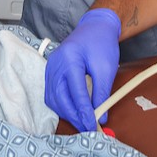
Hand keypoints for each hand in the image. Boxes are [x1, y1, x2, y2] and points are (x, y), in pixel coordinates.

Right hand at [44, 9, 120, 132]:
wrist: (94, 28)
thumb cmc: (101, 44)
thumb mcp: (106, 68)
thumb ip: (102, 93)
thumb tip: (100, 118)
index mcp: (69, 59)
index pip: (75, 92)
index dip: (84, 111)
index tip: (93, 126)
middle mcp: (55, 64)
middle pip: (60, 98)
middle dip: (74, 116)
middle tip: (88, 128)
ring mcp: (50, 68)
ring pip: (53, 99)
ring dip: (67, 113)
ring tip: (82, 122)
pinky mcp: (50, 73)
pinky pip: (52, 95)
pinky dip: (62, 106)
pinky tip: (74, 112)